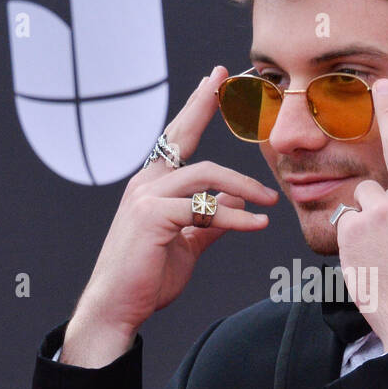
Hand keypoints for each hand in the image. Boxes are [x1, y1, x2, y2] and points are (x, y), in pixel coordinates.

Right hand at [61, 66, 278, 366]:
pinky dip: (236, 219)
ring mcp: (146, 198)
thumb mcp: (187, 244)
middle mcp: (145, 184)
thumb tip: (236, 205)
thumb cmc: (147, 277)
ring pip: (206, 176)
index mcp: (151, 185)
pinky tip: (257, 225)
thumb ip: (210, 222)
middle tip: (228, 84)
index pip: (176, 139)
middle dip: (205, 107)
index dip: (196, 108)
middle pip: (184, 138)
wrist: (118, 307)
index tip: (213, 81)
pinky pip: (206, 210)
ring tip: (269, 200)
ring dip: (244, 186)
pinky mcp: (153, 217)